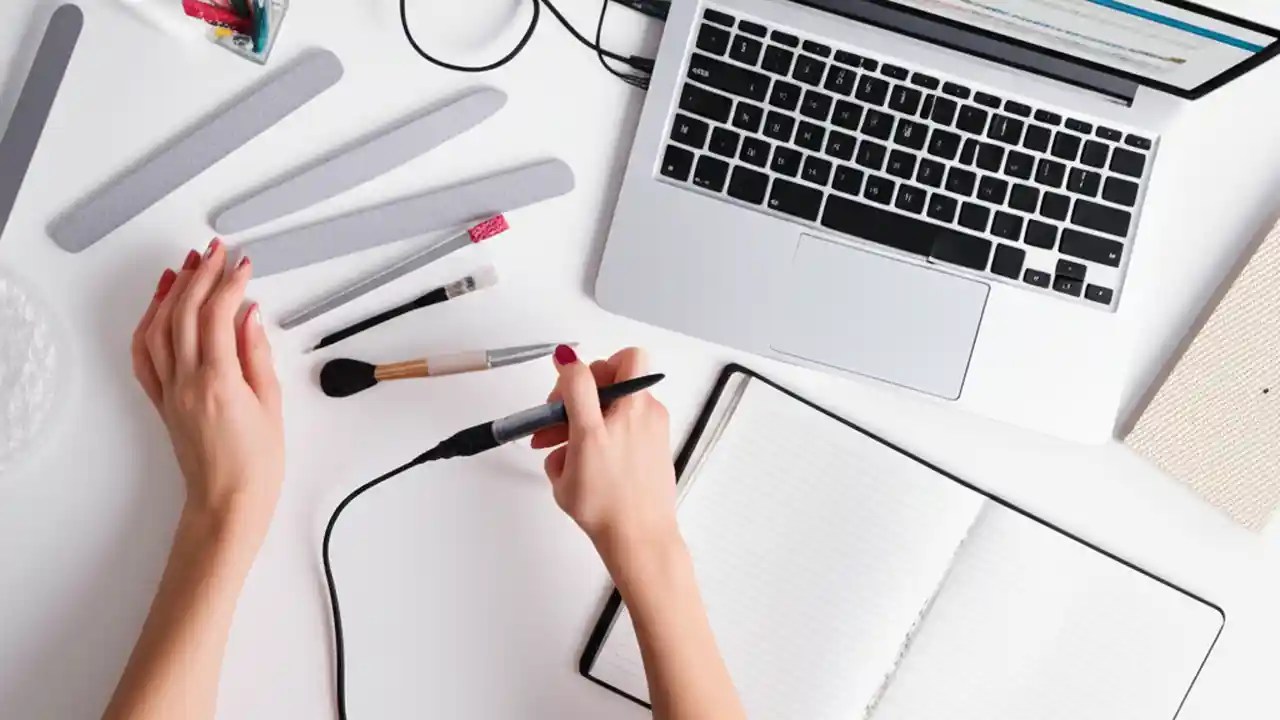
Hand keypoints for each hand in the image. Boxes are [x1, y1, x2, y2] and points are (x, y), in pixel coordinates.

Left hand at [131, 239, 282, 549]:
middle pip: (186, 313)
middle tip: (215, 252)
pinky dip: (149, 325)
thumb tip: (249, 316)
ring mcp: (170, 390)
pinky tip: (159, 308)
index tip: (243, 265)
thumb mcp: (271, 404)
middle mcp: (187, 381)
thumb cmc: (256, 464)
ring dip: (171, 292)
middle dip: (200, 275)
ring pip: (159, 328)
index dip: (230, 283)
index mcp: (218, 380)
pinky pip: (145, 355)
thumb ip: (257, 354)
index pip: (219, 315)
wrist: (227, 502)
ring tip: (185, 267)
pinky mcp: (163, 401)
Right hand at [532, 346, 679, 566]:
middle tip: (564, 411)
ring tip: (567, 440)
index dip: (566, 367)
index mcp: (608, 420)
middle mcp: (636, 413)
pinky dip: (613, 419)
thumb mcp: (567, 467)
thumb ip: (560, 424)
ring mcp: (653, 422)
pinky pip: (633, 412)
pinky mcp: (660, 434)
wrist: (640, 535)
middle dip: (585, 383)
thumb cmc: (605, 507)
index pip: (583, 372)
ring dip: (596, 403)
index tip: (559, 369)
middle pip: (613, 369)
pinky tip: (591, 450)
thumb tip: (562, 387)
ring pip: (622, 391)